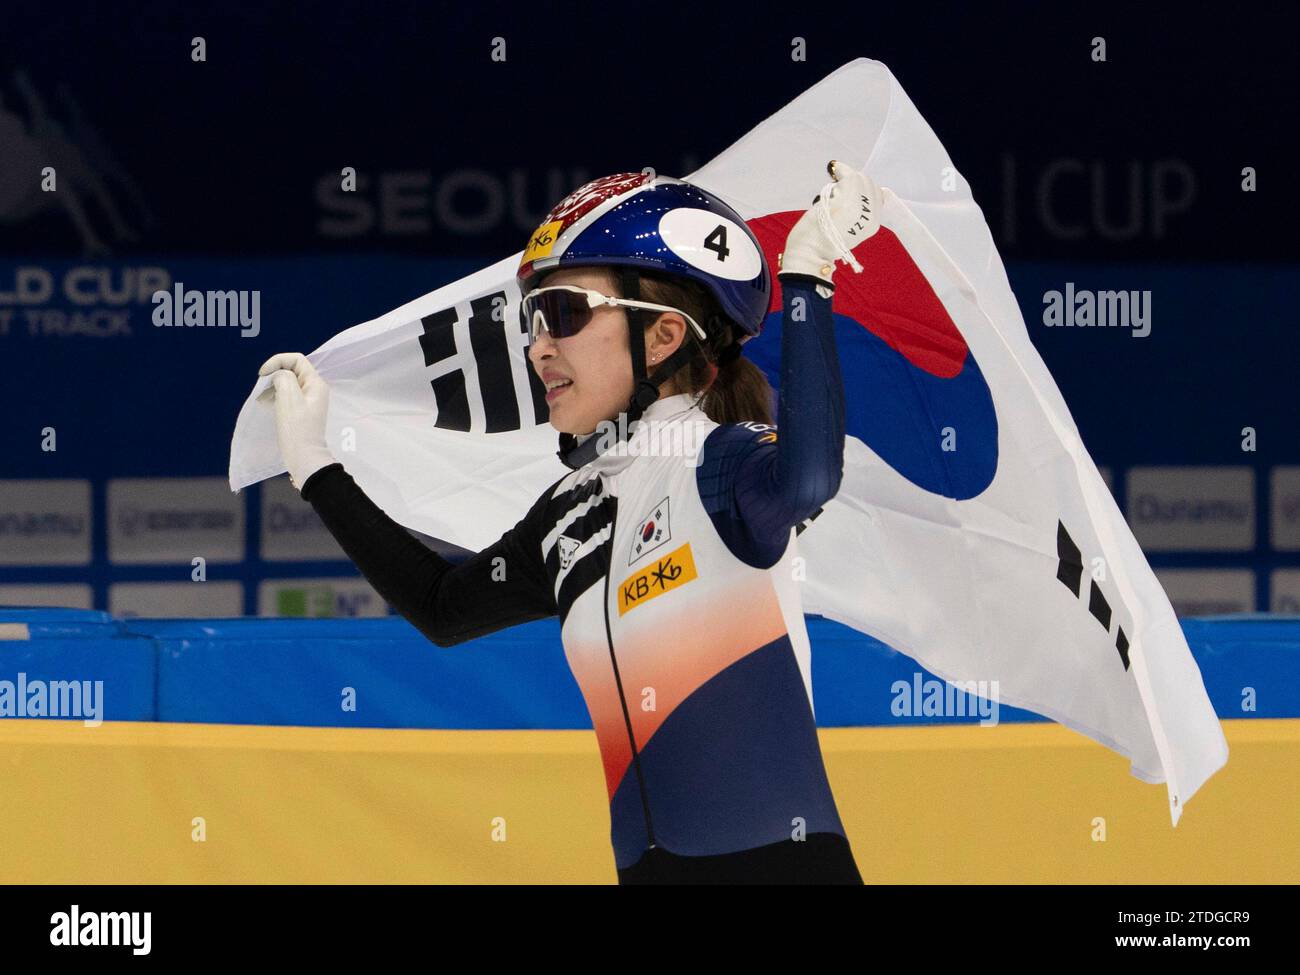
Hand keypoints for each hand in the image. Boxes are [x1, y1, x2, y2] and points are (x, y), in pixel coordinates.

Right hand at [258, 352, 335, 491]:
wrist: (304, 457)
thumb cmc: (297, 429)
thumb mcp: (289, 398)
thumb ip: (284, 378)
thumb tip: (279, 375)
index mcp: (315, 384)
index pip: (296, 359)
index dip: (277, 361)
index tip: (262, 375)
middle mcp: (314, 389)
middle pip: (292, 370)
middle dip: (274, 374)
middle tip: (261, 388)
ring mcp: (309, 400)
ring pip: (288, 382)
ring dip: (272, 386)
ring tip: (262, 399)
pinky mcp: (301, 411)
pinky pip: (287, 395)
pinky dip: (275, 396)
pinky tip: (267, 405)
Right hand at [778, 159, 882, 290]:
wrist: (814, 255)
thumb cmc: (810, 229)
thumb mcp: (822, 202)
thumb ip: (838, 189)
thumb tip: (844, 177)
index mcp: (850, 202)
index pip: (852, 177)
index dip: (843, 171)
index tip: (834, 169)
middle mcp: (865, 210)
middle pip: (865, 182)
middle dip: (853, 179)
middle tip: (839, 181)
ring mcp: (871, 219)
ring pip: (873, 191)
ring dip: (861, 188)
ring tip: (846, 193)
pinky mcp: (872, 227)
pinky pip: (876, 204)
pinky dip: (866, 199)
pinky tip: (853, 202)